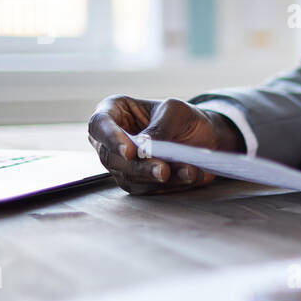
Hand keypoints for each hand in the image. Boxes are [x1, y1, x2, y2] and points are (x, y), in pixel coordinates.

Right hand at [87, 95, 242, 194]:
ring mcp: (121, 164)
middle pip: (111, 157)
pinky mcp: (136, 182)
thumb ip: (159, 127)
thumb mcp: (175, 111)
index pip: (99, 124)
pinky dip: (169, 185)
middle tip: (163, 170)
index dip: (110, 138)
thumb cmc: (182, 117)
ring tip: (188, 172)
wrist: (202, 136)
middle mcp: (110, 140)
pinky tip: (189, 176)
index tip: (130, 151)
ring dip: (157, 178)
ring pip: (128, 177)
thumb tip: (143, 146)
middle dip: (138, 166)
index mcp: (113, 112)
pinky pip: (146, 188)